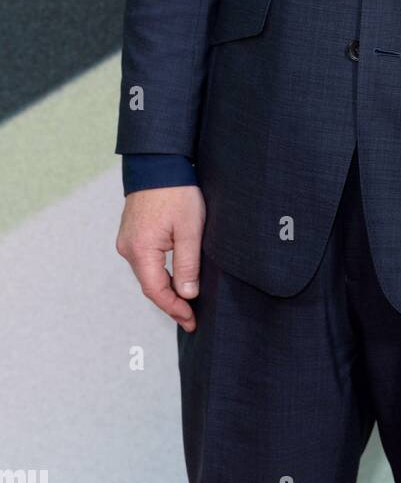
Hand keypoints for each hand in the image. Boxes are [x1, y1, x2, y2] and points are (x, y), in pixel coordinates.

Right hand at [116, 186, 205, 332]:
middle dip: (171, 302)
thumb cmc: (176, 191)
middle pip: (150, 285)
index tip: (191, 320)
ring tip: (186, 301)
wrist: (158, 162)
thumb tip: (187, 294)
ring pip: (148, 273)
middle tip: (191, 317)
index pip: (156, 291)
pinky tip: (174, 277)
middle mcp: (128, 248)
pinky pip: (146, 261)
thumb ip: (187, 263)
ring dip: (166, 288)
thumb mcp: (189, 228)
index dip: (174, 309)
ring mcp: (127, 240)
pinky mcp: (132, 233)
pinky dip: (160, 273)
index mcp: (141, 250)